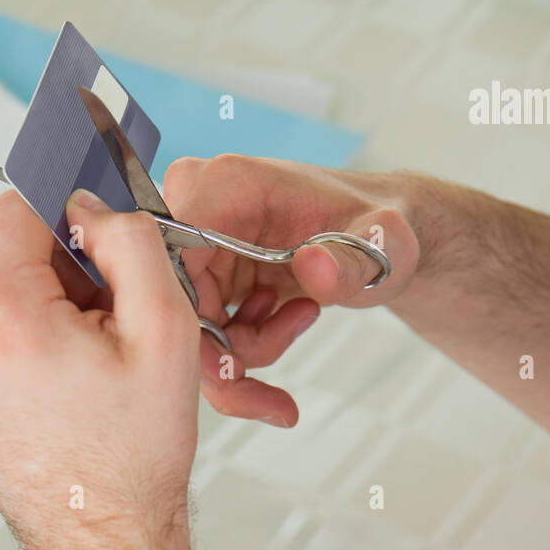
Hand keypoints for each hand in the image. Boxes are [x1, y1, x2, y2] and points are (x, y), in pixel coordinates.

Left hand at [0, 188, 200, 549]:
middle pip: (8, 253)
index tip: (102, 250)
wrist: (103, 536)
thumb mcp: (164, 332)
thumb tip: (93, 206)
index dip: (73, 220)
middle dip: (61, 275)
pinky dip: (22, 342)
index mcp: (2, 314)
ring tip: (84, 366)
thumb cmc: (132, 458)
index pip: (21, 209)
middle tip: (106, 330)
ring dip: (42, 309)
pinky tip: (59, 384)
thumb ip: (129, 242)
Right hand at [163, 155, 421, 425]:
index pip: (166, 260)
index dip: (191, 324)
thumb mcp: (384, 247)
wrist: (379, 236)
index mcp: (227, 184)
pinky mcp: (202, 269)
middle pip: (172, 303)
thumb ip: (353, 260)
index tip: (238, 365)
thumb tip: (314, 265)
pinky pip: (198, 331)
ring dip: (240, 353)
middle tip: (282, 362)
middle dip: (226, 354)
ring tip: (300, 321)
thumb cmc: (381, 230)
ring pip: (184, 326)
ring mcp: (196, 239)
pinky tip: (285, 325)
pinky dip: (239, 352)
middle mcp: (197, 204)